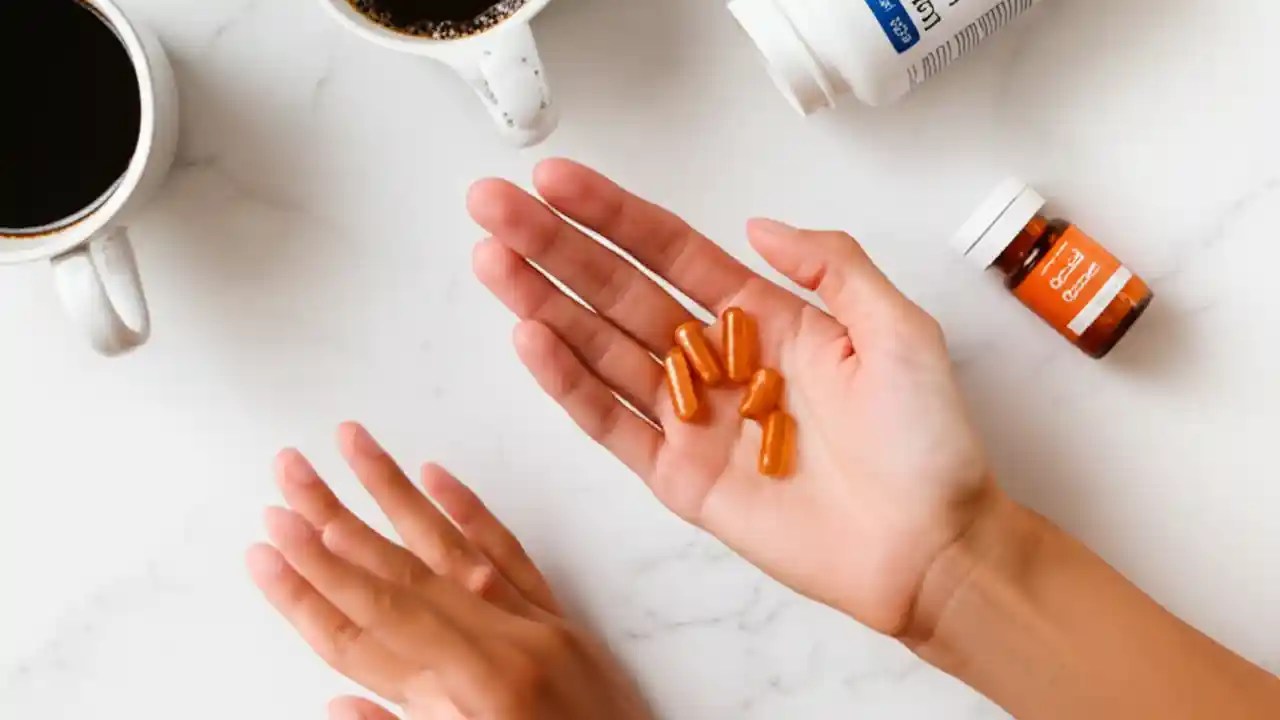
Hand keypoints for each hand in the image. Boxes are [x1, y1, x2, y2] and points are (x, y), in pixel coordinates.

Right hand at [247, 422, 651, 719]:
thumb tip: (337, 703)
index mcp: (471, 698)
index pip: (366, 637)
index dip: (307, 592)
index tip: (263, 548)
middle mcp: (500, 648)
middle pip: (395, 578)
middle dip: (331, 525)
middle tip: (285, 474)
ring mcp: (533, 626)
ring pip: (447, 547)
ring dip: (392, 493)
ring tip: (349, 444)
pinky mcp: (562, 621)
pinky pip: (511, 555)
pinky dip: (472, 513)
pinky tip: (436, 474)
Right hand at [469, 159, 997, 635]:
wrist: (928, 547)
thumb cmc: (926, 443)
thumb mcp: (897, 329)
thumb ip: (830, 267)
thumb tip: (757, 226)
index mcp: (764, 320)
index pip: (671, 253)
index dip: (613, 216)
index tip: (557, 179)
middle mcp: (717, 363)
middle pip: (618, 292)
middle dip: (554, 248)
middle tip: (493, 206)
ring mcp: (691, 419)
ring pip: (600, 350)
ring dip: (544, 304)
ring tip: (493, 261)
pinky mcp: (677, 476)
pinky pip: (611, 423)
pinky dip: (569, 384)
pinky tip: (533, 338)